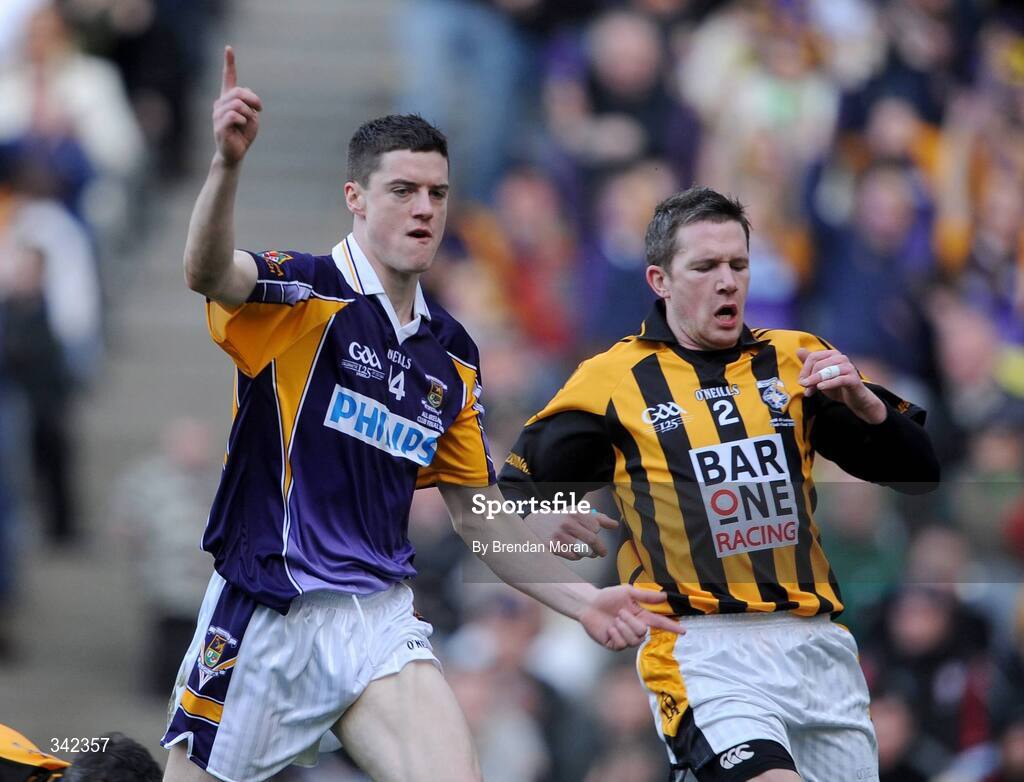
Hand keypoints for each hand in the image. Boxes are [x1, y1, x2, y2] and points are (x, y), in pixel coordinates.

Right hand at [213, 46, 262, 166]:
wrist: (235, 153)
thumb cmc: (244, 135)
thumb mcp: (252, 117)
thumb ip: (250, 104)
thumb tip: (245, 93)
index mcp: (228, 99)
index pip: (228, 78)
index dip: (229, 63)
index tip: (228, 48)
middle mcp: (220, 103)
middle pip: (239, 91)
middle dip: (253, 99)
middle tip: (259, 109)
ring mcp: (217, 114)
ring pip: (237, 103)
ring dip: (249, 113)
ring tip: (247, 123)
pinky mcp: (219, 125)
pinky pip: (234, 115)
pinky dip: (243, 120)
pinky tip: (241, 126)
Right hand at [526, 510, 618, 559]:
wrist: (534, 522)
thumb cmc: (561, 518)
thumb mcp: (577, 512)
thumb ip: (598, 518)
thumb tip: (615, 524)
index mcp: (575, 512)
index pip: (596, 527)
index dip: (597, 532)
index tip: (596, 534)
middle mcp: (567, 523)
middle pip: (592, 540)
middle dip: (600, 549)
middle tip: (602, 553)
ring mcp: (559, 536)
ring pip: (583, 551)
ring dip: (587, 553)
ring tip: (585, 550)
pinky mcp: (552, 547)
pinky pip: (573, 557)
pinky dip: (576, 556)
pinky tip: (572, 550)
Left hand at [579, 586, 684, 649]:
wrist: (589, 604)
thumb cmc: (607, 597)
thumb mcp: (628, 592)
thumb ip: (646, 596)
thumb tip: (665, 595)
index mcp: (640, 616)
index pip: (659, 623)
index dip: (671, 627)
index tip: (683, 630)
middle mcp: (634, 628)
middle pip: (643, 632)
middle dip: (631, 622)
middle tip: (620, 613)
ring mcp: (625, 638)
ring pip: (633, 640)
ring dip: (622, 627)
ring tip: (614, 620)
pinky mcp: (615, 644)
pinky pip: (621, 644)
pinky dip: (615, 634)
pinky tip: (609, 628)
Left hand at [797, 348, 885, 423]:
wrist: (854, 398)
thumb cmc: (836, 385)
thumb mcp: (820, 375)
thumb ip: (810, 364)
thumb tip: (798, 350)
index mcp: (833, 354)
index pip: (813, 357)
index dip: (804, 370)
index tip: (801, 382)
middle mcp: (841, 358)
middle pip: (818, 364)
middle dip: (809, 377)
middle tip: (805, 389)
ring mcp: (849, 367)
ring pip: (827, 371)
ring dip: (815, 382)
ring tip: (808, 391)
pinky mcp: (854, 379)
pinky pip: (838, 380)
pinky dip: (828, 384)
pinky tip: (819, 387)